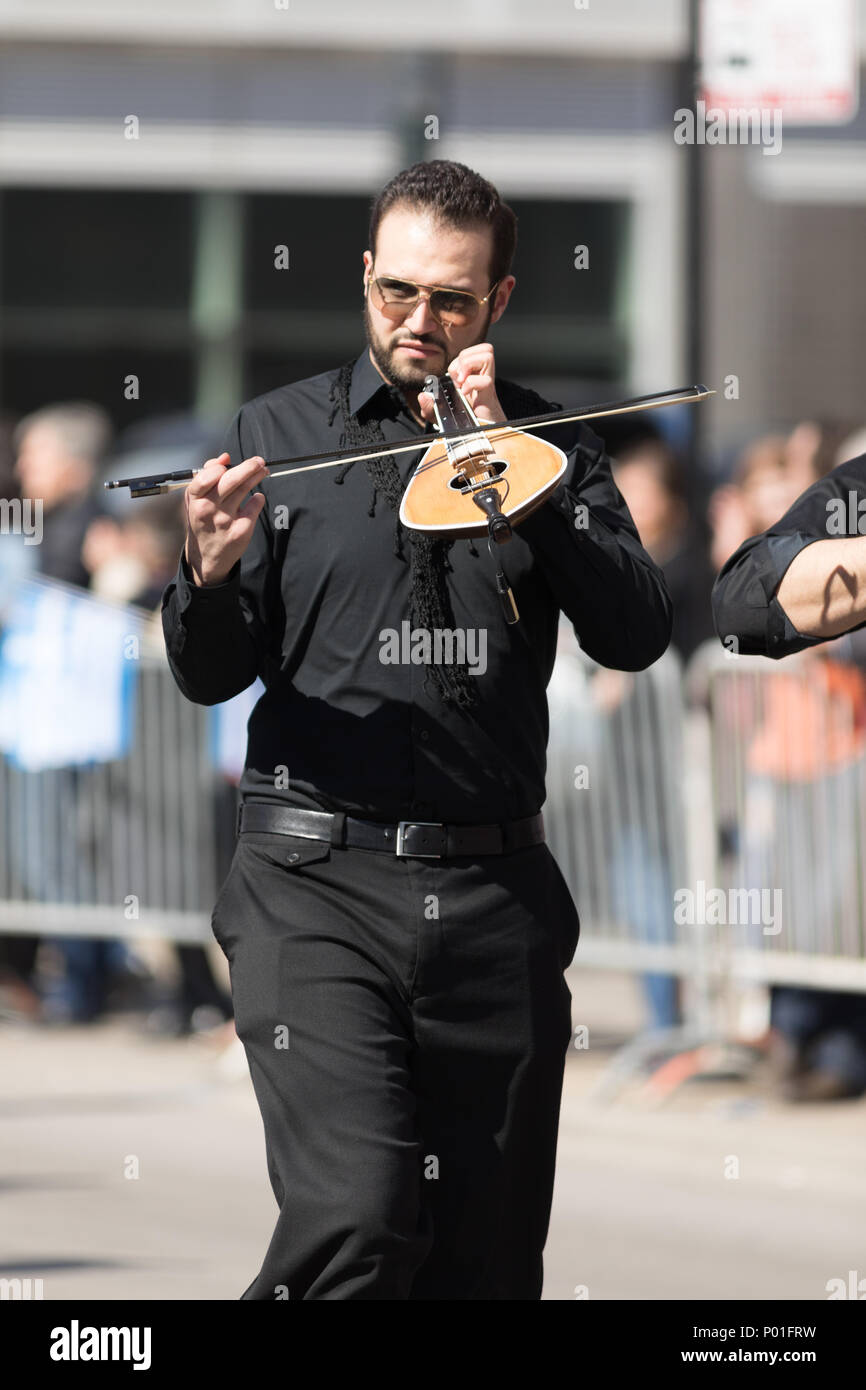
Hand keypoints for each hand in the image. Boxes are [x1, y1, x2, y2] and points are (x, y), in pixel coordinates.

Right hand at [184, 453, 268, 586]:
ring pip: (244, 490)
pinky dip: (258, 499)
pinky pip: (254, 506)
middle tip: (259, 461)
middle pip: (230, 481)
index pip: (203, 479)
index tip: (228, 463)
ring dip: (256, 476)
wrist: (207, 557)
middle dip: (248, 467)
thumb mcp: (197, 500)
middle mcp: (209, 510)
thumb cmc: (203, 522)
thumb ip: (207, 476)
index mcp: (196, 501)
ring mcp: (225, 521)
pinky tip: (258, 497)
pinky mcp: (240, 531)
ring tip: (263, 471)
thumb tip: (224, 457)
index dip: (217, 468)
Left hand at [417, 342, 505, 426]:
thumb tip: (423, 396)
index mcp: (472, 378)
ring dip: (469, 365)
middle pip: (485, 348)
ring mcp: (487, 386)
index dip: (457, 362)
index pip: (470, 353)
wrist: (479, 441)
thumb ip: (430, 406)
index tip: (452, 380)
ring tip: (462, 382)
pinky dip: (471, 384)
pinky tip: (465, 394)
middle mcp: (482, 378)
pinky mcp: (489, 397)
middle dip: (465, 359)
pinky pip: (485, 380)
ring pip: (488, 354)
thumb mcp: (441, 415)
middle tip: (458, 379)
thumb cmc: (464, 426)